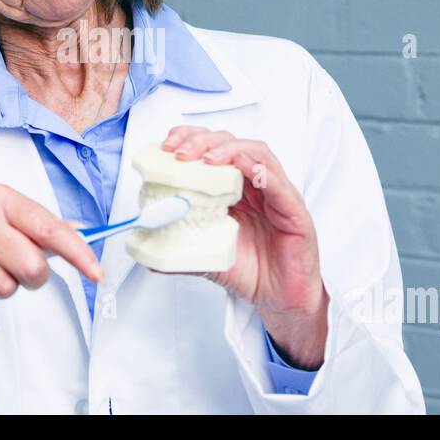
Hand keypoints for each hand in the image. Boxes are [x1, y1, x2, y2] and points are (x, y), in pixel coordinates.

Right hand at [0, 184, 104, 340]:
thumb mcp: (8, 217)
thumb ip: (44, 226)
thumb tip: (84, 232)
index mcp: (2, 198)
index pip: (49, 229)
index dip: (78, 254)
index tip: (96, 273)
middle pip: (31, 266)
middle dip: (32, 277)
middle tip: (18, 268)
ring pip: (6, 287)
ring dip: (5, 286)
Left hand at [160, 127, 328, 368]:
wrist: (279, 298)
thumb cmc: (249, 270)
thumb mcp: (204, 256)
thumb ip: (178, 247)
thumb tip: (145, 245)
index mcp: (231, 189)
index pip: (211, 149)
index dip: (188, 140)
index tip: (167, 146)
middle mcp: (254, 185)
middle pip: (231, 144)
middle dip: (202, 141)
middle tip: (181, 153)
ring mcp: (276, 194)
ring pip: (257, 154)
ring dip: (229, 150)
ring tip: (208, 158)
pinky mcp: (294, 211)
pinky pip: (279, 184)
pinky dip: (260, 170)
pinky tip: (244, 166)